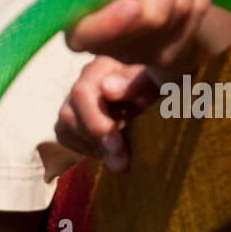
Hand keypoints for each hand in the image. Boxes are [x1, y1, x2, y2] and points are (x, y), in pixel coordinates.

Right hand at [54, 58, 158, 172]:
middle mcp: (83, 81)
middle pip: (68, 115)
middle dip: (94, 141)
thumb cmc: (166, 90)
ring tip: (120, 161)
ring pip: (64, 128)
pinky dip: (87, 149)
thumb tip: (107, 89)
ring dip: (92, 148)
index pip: (82, 93)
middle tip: (120, 163)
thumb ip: (138, 82)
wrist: (165, 103)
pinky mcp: (71, 119)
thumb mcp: (161, 84)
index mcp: (102, 68)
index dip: (96, 123)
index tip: (117, 144)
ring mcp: (74, 100)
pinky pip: (66, 137)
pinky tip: (109, 153)